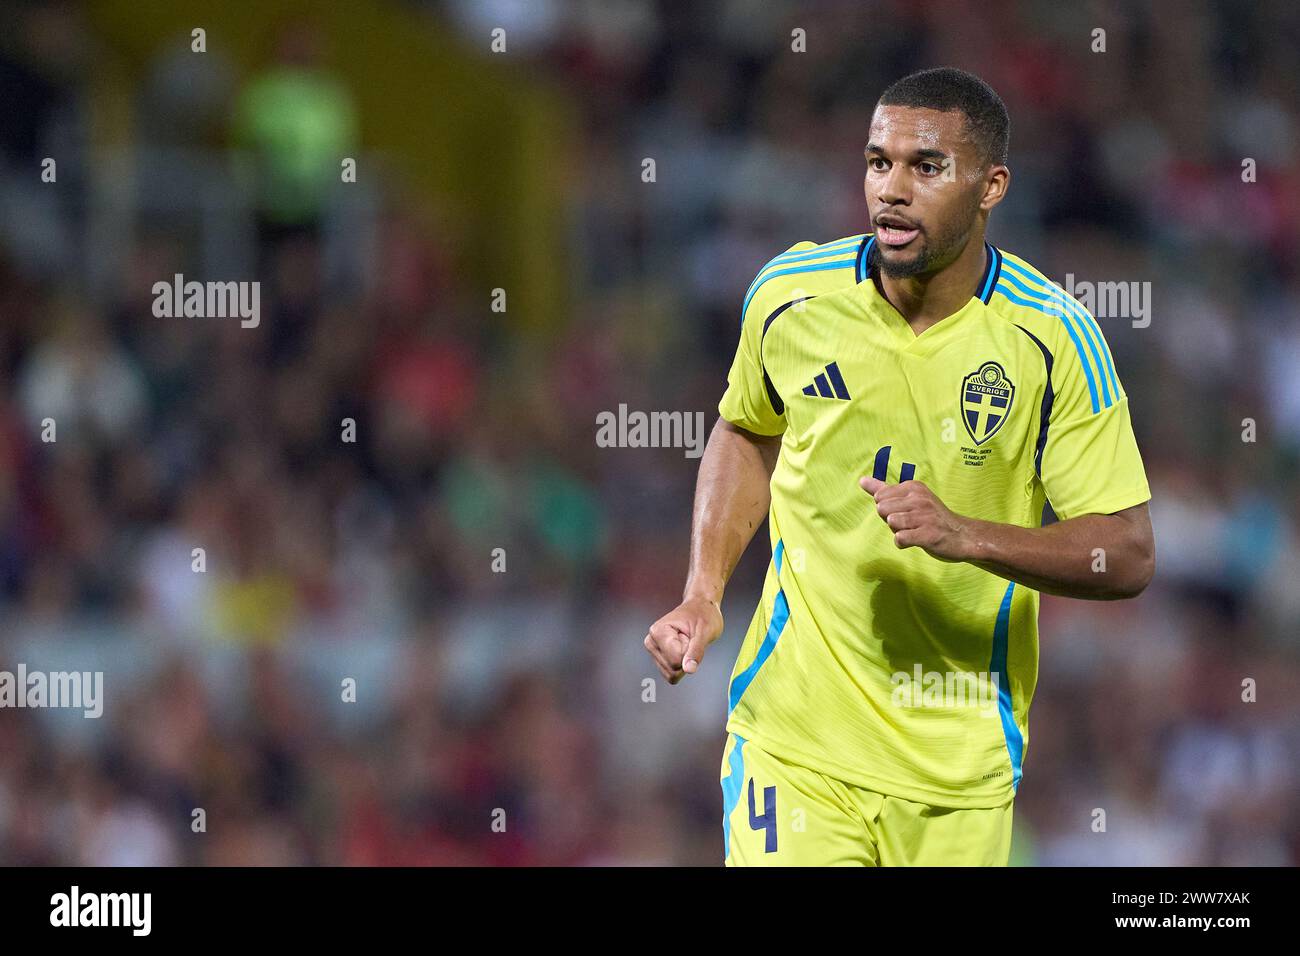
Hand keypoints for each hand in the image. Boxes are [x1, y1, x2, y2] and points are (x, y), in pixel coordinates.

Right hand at [644, 596, 723, 683]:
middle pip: (673, 669)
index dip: (690, 651)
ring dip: (684, 661)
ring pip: (671, 674)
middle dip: (686, 657)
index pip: (676, 660)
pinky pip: (672, 674)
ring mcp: (653, 651)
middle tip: (690, 639)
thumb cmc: (704, 615)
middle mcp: (651, 641)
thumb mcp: (705, 631)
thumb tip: (689, 670)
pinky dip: (682, 665)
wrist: (700, 608)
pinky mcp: (658, 658)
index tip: (691, 635)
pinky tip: (683, 648)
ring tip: (687, 641)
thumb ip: (696, 651)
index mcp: (658, 631)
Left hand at [859, 475, 973, 561]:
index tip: (906, 512)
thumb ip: (884, 489)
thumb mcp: (910, 498)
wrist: (962, 536)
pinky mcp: (928, 534)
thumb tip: (861, 480)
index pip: (879, 496)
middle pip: (882, 510)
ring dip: (898, 531)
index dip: (888, 509)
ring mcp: (924, 516)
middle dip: (891, 521)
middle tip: (910, 524)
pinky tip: (914, 541)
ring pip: (891, 523)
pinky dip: (903, 543)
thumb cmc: (931, 518)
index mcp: (913, 487)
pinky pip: (900, 538)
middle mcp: (919, 498)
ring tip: (914, 531)